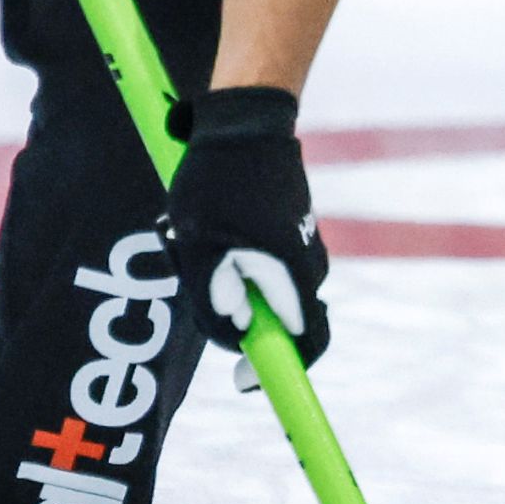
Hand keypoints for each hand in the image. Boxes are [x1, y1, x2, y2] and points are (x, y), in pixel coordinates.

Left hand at [166, 85, 331, 364]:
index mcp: (291, 275)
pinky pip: (264, 266)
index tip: (242, 381)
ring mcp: (301, 247)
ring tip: (197, 244)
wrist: (247, 122)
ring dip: (231, 285)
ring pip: (266, 291)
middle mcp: (307, 267)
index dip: (275, 373)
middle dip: (237, 317)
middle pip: (276, 321)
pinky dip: (237, 262)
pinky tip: (209, 227)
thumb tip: (236, 324)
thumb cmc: (218, 181)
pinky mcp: (290, 231)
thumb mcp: (200, 241)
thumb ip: (213, 291)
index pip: (304, 345)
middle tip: (199, 288)